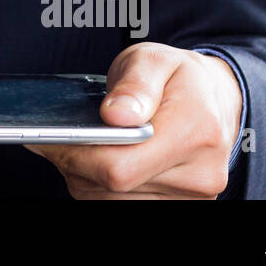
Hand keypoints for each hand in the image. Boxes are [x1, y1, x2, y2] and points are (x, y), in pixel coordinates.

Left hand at [27, 42, 242, 198]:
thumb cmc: (179, 77)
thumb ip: (134, 85)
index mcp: (195, 130)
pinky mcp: (181, 204)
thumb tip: (114, 115)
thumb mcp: (154, 60)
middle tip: (63, 136)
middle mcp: (199, 172)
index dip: (78, 155)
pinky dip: (103, 185)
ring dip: (88, 176)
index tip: (52, 137)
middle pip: (114, 188)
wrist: (214, 98)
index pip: (120, 167)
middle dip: (77, 162)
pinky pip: (125, 205)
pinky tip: (98, 160)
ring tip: (83, 144)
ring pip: (114, 201)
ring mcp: (192, 195)